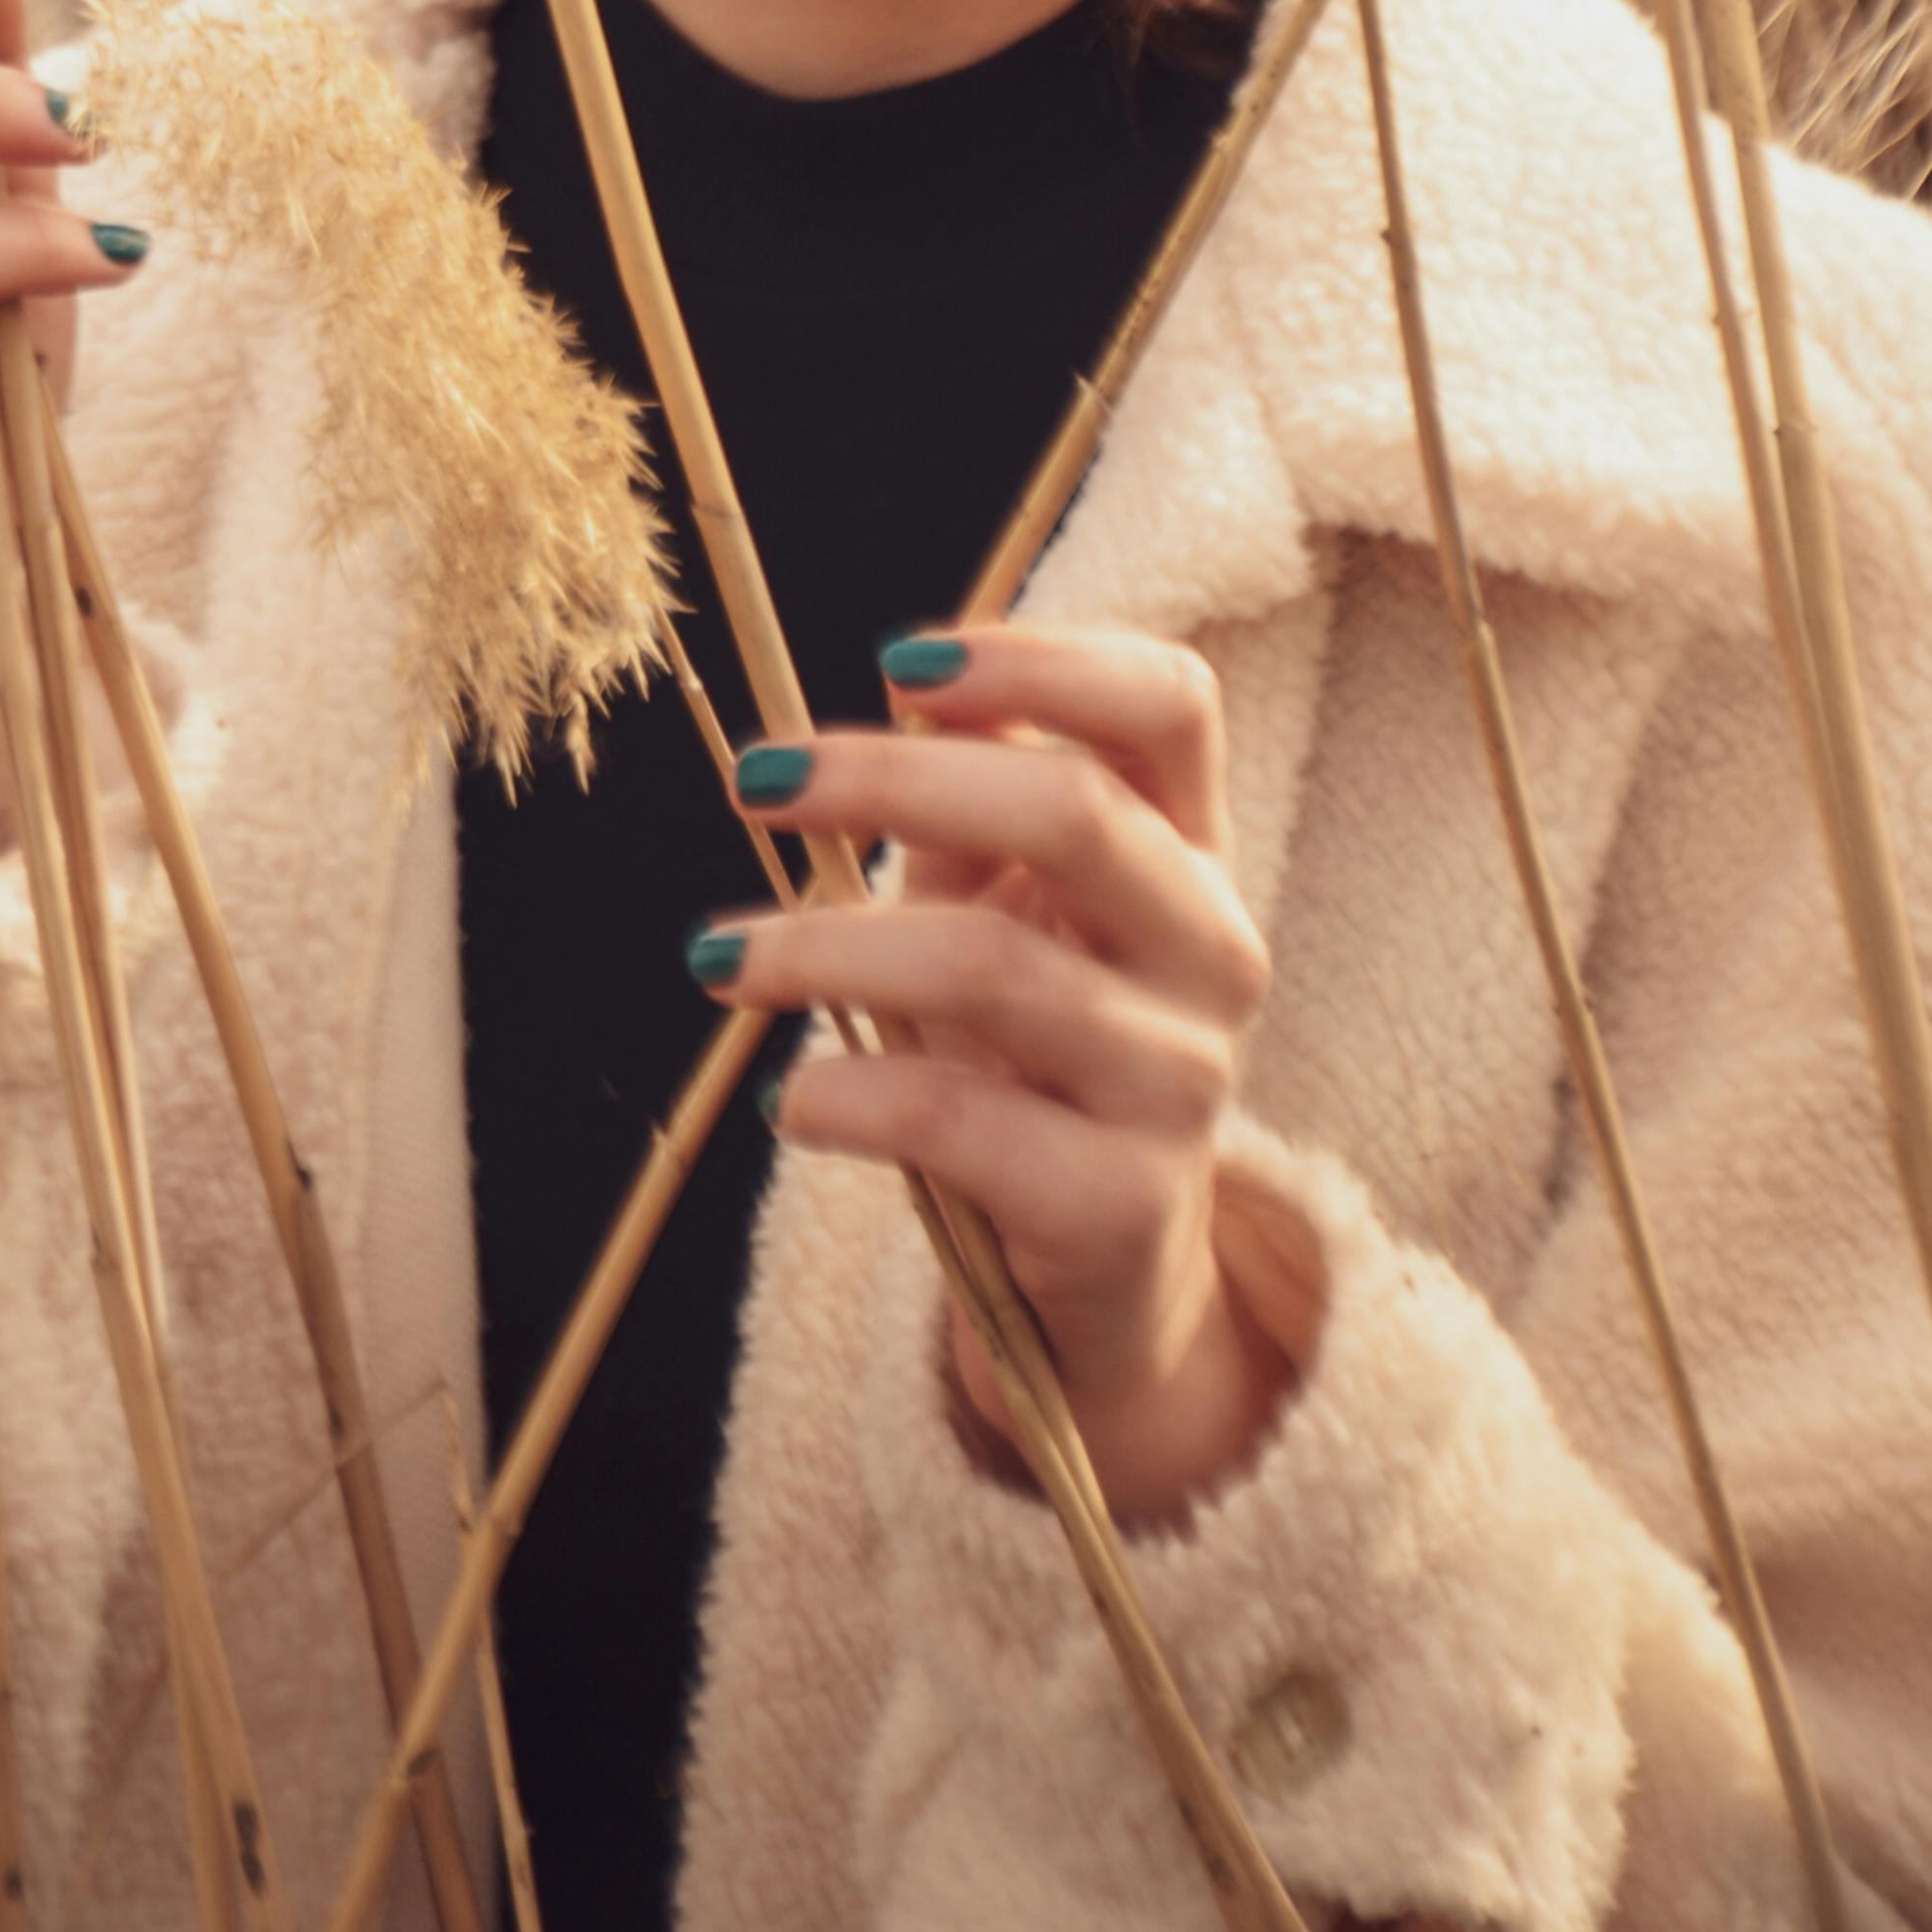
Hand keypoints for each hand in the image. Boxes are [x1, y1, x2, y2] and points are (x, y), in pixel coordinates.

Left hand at [689, 624, 1305, 1521]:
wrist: (1095, 1270)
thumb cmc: (1025, 1046)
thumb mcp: (1002, 905)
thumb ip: (963, 800)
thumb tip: (895, 686)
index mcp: (1191, 849)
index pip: (1170, 704)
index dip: (1044, 661)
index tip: (896, 662)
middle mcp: (1212, 948)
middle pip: (1078, 815)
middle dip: (895, 781)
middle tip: (756, 782)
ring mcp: (1182, 1080)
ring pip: (995, 969)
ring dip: (827, 948)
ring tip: (719, 959)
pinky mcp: (1123, 1203)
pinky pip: (961, 1121)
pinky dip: (847, 1097)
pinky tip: (785, 1097)